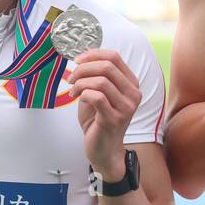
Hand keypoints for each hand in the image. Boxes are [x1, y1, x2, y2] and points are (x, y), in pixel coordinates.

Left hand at [69, 49, 142, 176]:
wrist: (104, 150)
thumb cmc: (99, 121)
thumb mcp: (100, 94)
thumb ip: (96, 77)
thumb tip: (81, 59)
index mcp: (131, 84)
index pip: (115, 57)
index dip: (93, 54)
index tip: (77, 60)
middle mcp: (133, 94)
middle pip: (107, 66)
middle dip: (83, 68)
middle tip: (71, 77)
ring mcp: (125, 107)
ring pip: (101, 81)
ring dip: (81, 83)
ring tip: (73, 91)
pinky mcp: (114, 119)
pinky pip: (96, 97)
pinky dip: (83, 94)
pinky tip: (79, 98)